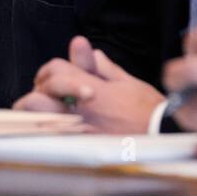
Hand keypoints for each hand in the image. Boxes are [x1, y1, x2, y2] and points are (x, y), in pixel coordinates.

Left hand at [13, 36, 164, 134]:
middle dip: (40, 87)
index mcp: (92, 89)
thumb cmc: (147, 108)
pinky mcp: (78, 146)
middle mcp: (80, 109)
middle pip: (39, 92)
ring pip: (39, 116)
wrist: (159, 135)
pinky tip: (55, 121)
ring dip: (38, 108)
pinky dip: (46, 125)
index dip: (53, 67)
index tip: (56, 72)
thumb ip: (103, 67)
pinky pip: (50, 135)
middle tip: (47, 89)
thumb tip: (87, 50)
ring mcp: (77, 130)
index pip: (56, 69)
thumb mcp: (127, 81)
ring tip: (47, 105)